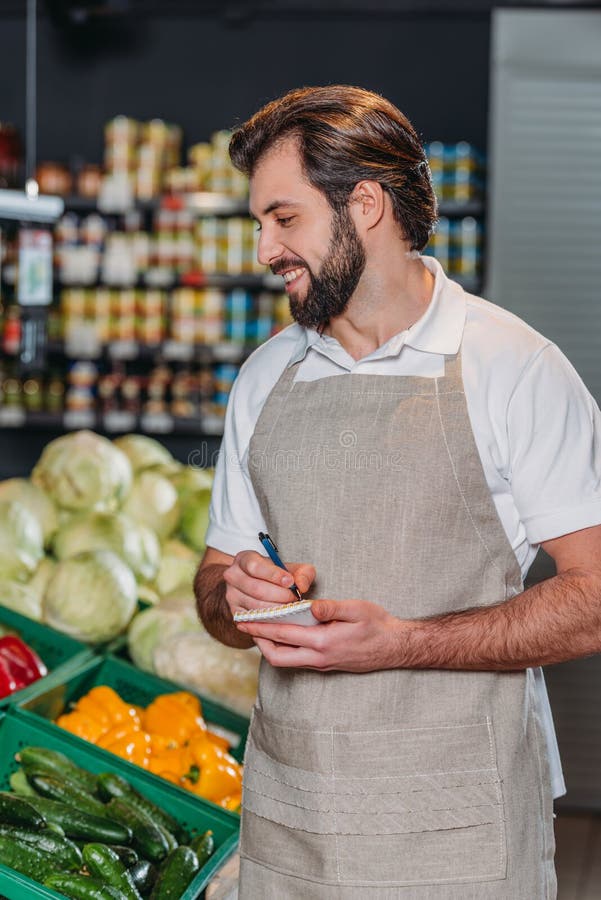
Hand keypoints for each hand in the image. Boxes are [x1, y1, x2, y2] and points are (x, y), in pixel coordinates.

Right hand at [223, 550, 315, 618]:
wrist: (255, 584)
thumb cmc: (275, 575)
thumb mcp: (289, 567)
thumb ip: (301, 572)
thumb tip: (302, 585)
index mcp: (244, 559)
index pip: (254, 566)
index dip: (273, 575)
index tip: (290, 581)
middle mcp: (233, 576)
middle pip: (256, 589)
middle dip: (280, 595)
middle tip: (295, 598)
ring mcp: (231, 596)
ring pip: (255, 606)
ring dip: (277, 609)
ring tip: (291, 608)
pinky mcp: (235, 613)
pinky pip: (253, 620)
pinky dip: (270, 621)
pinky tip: (282, 619)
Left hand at [236, 598, 402, 671]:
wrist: (395, 648)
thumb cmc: (378, 625)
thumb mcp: (359, 610)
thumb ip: (333, 608)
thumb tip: (310, 606)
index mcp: (324, 642)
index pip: (284, 634)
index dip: (261, 626)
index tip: (245, 618)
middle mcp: (320, 657)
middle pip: (277, 657)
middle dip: (258, 641)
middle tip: (245, 625)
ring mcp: (322, 664)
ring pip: (285, 661)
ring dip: (269, 646)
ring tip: (258, 629)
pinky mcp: (326, 665)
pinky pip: (296, 660)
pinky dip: (283, 648)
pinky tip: (281, 636)